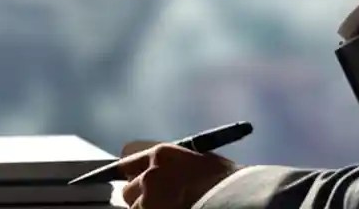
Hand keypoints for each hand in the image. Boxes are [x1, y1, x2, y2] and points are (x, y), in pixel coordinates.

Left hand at [119, 142, 237, 208]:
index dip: (131, 175)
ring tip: (166, 206)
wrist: (231, 195)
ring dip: (145, 208)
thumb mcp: (197, 159)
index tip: (132, 181)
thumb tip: (163, 172)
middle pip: (127, 189)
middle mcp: (149, 174)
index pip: (127, 163)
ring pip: (134, 207)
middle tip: (155, 200)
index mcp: (160, 155)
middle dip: (138, 196)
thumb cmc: (222, 180)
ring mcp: (148, 198)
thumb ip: (174, 164)